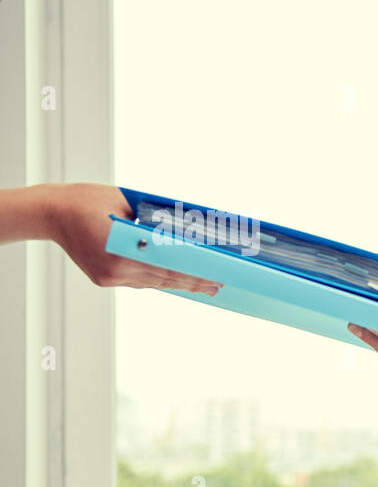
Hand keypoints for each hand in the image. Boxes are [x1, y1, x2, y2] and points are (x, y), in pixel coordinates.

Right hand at [44, 183, 220, 294]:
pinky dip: (158, 278)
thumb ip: (154, 220)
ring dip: (178, 283)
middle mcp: (114, 269)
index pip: (167, 265)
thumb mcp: (126, 203)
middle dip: (193, 282)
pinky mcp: (104, 279)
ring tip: (204, 286)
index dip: (193, 273)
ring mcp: (109, 277)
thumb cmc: (87, 200)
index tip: (215, 278)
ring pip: (152, 283)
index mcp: (120, 249)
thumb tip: (187, 231)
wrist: (51, 212)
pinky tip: (176, 279)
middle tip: (218, 286)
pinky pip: (139, 281)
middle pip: (163, 278)